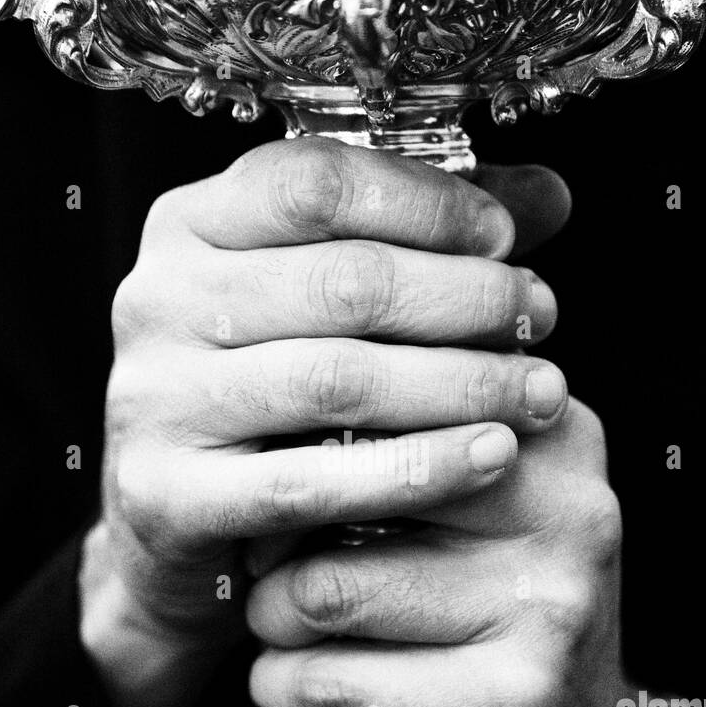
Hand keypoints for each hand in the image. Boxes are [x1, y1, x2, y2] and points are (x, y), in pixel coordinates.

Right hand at [79, 139, 570, 706]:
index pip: (316, 183)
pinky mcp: (168, 495)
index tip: (505, 238)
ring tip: (539, 392)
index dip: (427, 204)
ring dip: (462, 384)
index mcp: (190, 226)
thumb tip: (549, 194)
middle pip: (343, 282)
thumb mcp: (326, 300)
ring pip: (338, 380)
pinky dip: (419, 469)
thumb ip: (421, 238)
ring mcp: (156, 400)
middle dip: (467, 298)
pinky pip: (314, 482)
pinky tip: (491, 457)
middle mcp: (158, 301)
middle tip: (540, 318)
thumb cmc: (268, 396)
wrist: (174, 523)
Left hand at [247, 400, 705, 706]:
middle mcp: (567, 507)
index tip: (279, 481)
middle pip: (347, 485)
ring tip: (285, 627)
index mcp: (550, 430)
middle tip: (265, 562)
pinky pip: (333, 679)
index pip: (384, 397)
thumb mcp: (470, 500)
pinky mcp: (514, 700)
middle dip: (274, 533)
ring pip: (324, 589)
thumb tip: (266, 415)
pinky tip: (296, 687)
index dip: (303, 443)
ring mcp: (551, 605)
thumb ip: (396, 439)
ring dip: (272, 618)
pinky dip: (282, 686)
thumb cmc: (487, 605)